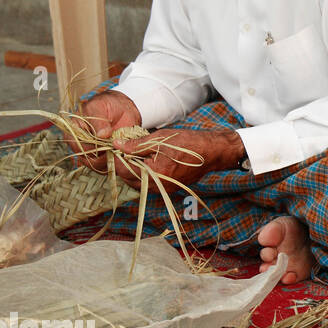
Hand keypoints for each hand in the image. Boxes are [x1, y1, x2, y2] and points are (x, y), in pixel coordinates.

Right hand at [68, 90, 141, 171]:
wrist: (121, 109)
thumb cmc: (107, 105)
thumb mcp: (100, 107)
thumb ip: (99, 121)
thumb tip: (101, 135)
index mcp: (73, 131)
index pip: (79, 146)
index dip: (94, 147)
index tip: (109, 142)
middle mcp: (80, 144)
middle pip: (88, 159)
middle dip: (104, 155)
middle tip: (119, 148)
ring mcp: (91, 153)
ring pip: (98, 166)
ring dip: (111, 161)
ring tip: (123, 151)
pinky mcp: (103, 158)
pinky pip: (107, 167)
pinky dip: (116, 163)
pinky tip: (124, 155)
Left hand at [111, 128, 244, 188]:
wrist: (211, 153)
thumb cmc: (188, 143)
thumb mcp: (160, 139)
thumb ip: (136, 145)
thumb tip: (116, 145)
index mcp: (153, 173)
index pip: (123, 170)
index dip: (116, 158)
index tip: (115, 148)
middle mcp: (157, 186)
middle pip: (128, 179)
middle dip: (123, 165)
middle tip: (126, 150)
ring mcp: (163, 189)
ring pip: (137, 183)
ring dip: (133, 170)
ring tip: (137, 155)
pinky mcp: (168, 188)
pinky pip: (148, 184)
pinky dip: (144, 174)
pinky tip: (148, 162)